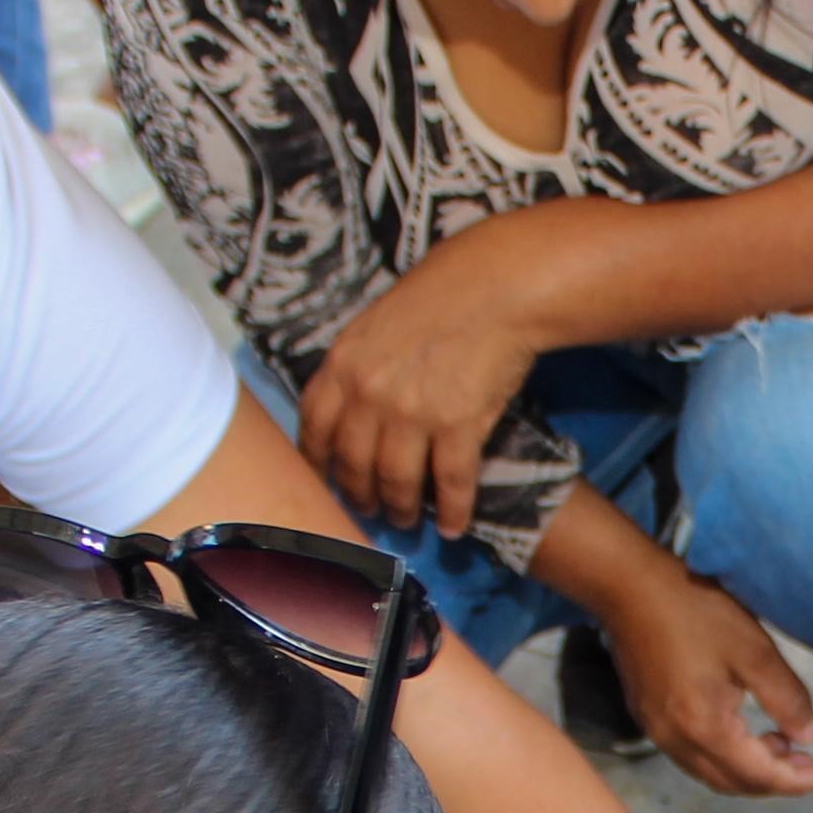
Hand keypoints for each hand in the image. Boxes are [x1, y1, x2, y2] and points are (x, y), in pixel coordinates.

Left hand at [298, 217, 560, 535]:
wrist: (498, 287)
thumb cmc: (440, 295)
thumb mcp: (376, 324)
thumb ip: (357, 366)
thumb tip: (352, 409)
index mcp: (344, 364)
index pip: (314, 427)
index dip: (316, 461)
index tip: (324, 481)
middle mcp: (369, 393)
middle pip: (353, 463)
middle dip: (359, 494)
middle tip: (370, 509)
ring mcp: (412, 412)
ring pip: (396, 481)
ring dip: (400, 508)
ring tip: (407, 519)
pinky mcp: (458, 426)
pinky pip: (449, 482)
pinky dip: (452, 510)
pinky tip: (453, 525)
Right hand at [600, 562, 812, 795]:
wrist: (630, 586)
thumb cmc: (697, 612)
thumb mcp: (755, 651)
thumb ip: (786, 699)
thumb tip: (809, 737)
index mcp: (705, 727)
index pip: (757, 775)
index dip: (793, 781)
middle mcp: (676, 742)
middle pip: (732, 783)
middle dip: (773, 781)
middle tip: (807, 764)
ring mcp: (656, 732)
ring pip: (710, 772)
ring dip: (748, 769)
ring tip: (781, 744)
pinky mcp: (648, 717)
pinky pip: (692, 755)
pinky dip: (723, 755)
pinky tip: (743, 731)